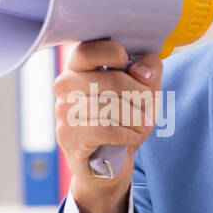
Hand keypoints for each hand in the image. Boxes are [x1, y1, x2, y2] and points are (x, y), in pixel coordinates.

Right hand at [54, 39, 162, 212]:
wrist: (107, 164)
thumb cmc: (123, 120)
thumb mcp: (144, 91)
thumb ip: (149, 71)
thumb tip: (142, 72)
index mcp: (79, 66)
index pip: (94, 49)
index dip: (120, 58)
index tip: (134, 74)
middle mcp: (65, 84)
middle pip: (112, 80)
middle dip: (140, 96)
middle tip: (148, 110)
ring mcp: (63, 110)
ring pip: (110, 106)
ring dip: (135, 119)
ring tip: (142, 126)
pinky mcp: (68, 135)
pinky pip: (104, 129)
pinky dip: (126, 134)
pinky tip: (132, 138)